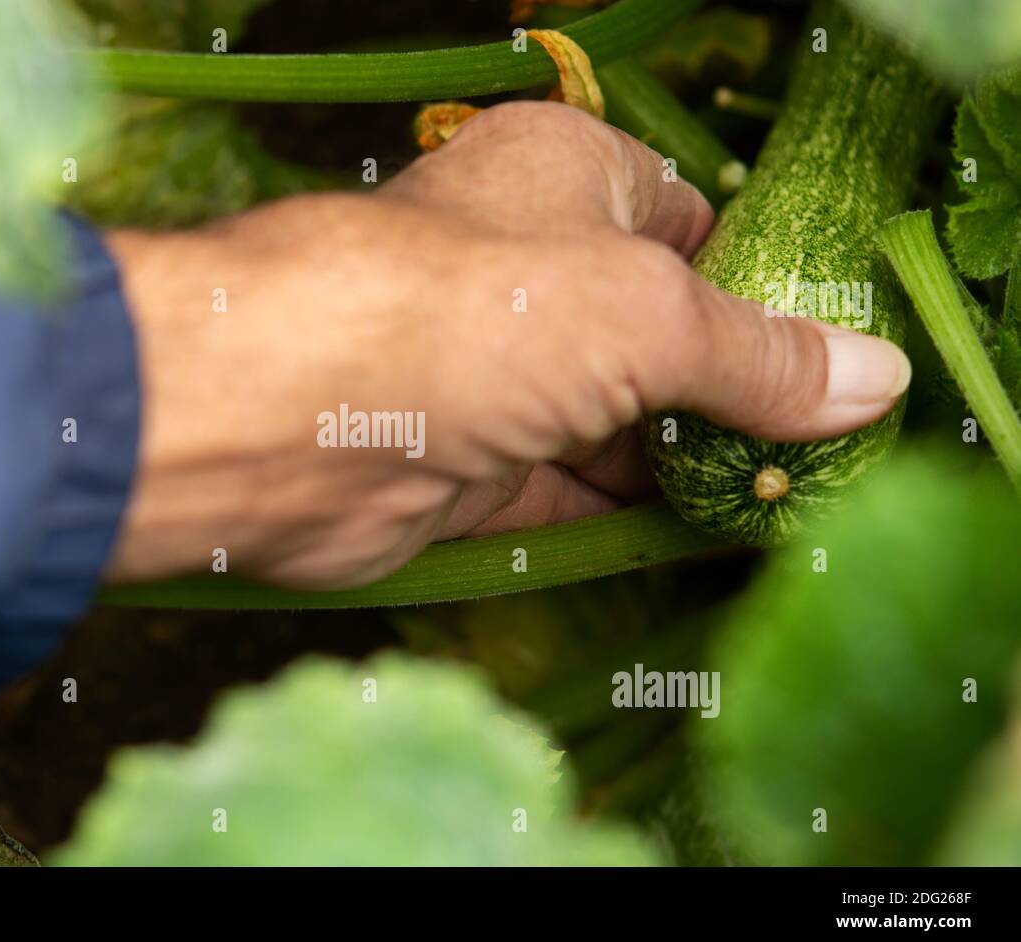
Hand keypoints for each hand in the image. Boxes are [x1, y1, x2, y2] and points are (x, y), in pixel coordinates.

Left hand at [102, 101, 910, 588]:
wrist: (283, 420)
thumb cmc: (467, 313)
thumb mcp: (644, 317)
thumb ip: (758, 356)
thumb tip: (873, 379)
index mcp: (565, 181)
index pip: (690, 223)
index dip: (764, 286)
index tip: (837, 359)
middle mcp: (524, 272)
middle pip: (654, 334)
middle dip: (732, 392)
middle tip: (825, 452)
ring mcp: (491, 376)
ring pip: (612, 422)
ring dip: (686, 465)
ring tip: (787, 504)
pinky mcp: (463, 469)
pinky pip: (567, 495)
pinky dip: (626, 518)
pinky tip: (699, 543)